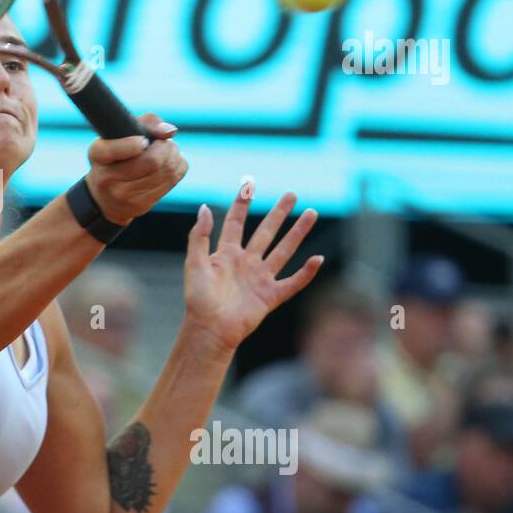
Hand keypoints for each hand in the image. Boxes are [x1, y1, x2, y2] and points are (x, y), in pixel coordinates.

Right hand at [86, 114, 184, 225]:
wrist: (105, 197)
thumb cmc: (117, 156)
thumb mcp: (120, 134)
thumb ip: (146, 122)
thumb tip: (169, 132)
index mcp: (98, 155)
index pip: (115, 149)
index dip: (134, 143)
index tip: (142, 141)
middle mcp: (106, 178)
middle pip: (152, 161)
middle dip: (166, 147)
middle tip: (164, 142)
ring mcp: (123, 196)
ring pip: (166, 171)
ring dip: (174, 156)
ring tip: (168, 151)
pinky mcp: (140, 205)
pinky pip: (172, 180)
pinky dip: (178, 167)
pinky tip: (170, 164)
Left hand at [184, 182, 322, 350]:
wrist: (209, 329)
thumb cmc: (198, 298)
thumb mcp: (194, 262)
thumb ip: (199, 235)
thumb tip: (204, 207)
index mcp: (226, 253)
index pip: (236, 222)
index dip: (242, 204)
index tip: (249, 184)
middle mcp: (246, 263)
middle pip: (266, 232)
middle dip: (279, 213)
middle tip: (292, 194)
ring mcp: (260, 279)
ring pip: (283, 250)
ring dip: (298, 233)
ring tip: (311, 214)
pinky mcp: (270, 296)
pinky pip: (292, 282)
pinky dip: (306, 272)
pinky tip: (317, 259)